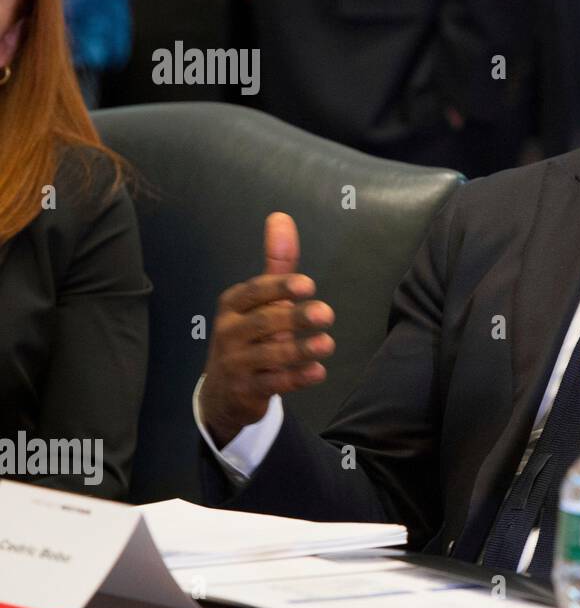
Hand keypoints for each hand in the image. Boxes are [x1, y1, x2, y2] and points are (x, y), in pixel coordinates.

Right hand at [199, 213, 335, 447]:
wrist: (224, 391)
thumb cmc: (249, 334)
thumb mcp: (260, 300)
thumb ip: (276, 264)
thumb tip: (282, 216)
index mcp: (233, 305)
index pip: (254, 292)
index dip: (280, 288)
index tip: (308, 285)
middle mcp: (230, 332)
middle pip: (263, 323)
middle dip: (295, 318)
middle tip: (327, 314)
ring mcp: (236, 364)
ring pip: (269, 355)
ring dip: (301, 350)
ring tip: (328, 344)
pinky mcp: (246, 391)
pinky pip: (273, 384)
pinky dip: (296, 378)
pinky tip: (318, 371)